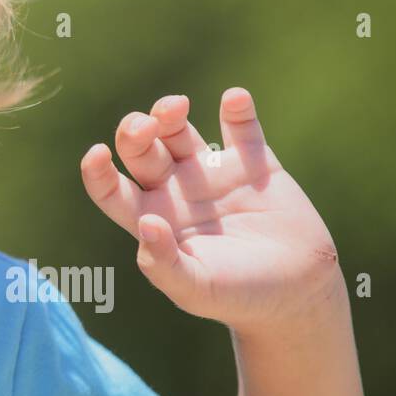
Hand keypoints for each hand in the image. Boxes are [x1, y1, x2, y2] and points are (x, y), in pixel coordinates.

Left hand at [80, 87, 345, 337]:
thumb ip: (164, 264)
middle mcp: (174, 190)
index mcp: (152, 218)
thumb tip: (146, 225)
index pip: (110, 189)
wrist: (298, 293)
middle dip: (136, 132)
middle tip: (145, 126)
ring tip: (176, 107)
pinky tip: (235, 99)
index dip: (97, 172)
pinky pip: (241, 128)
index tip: (97, 154)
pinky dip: (238, 109)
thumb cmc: (238, 296)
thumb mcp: (195, 289)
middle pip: (141, 150)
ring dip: (170, 113)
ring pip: (179, 131)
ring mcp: (212, 173)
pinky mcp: (253, 165)